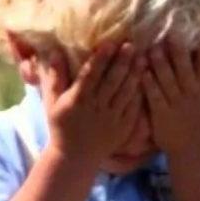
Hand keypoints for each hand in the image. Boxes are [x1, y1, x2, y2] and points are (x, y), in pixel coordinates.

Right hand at [39, 43, 143, 165]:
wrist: (75, 157)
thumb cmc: (61, 125)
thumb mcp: (52, 102)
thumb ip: (55, 78)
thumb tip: (55, 52)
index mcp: (77, 100)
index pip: (90, 76)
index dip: (100, 60)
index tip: (109, 43)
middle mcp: (96, 108)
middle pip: (111, 81)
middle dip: (121, 62)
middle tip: (131, 45)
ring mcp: (112, 118)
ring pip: (125, 92)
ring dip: (135, 74)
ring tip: (142, 57)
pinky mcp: (123, 127)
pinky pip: (134, 107)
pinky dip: (140, 93)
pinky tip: (147, 79)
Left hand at [141, 36, 199, 156]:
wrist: (194, 149)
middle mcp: (192, 94)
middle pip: (185, 69)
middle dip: (178, 51)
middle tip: (170, 33)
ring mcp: (176, 104)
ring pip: (168, 80)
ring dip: (160, 63)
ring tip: (152, 47)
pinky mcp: (161, 114)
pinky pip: (154, 95)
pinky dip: (149, 82)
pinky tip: (142, 70)